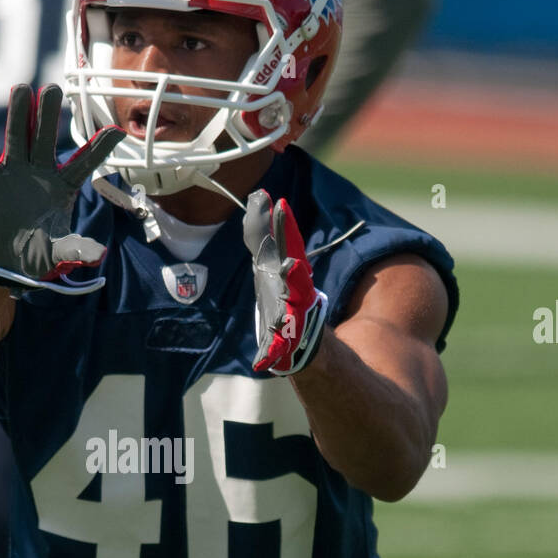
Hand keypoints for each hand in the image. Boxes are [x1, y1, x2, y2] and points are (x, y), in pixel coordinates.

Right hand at [0, 84, 123, 297]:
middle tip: (52, 89)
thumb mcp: (57, 255)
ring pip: (17, 137)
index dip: (99, 147)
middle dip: (48, 114)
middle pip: (45, 138)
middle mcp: (39, 172)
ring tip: (21, 89)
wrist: (1, 264)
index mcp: (63, 187)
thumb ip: (76, 249)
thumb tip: (98, 254)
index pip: (84, 162)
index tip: (118, 130)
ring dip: (18, 115)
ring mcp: (13, 172)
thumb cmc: (34, 256)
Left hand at [243, 190, 327, 375]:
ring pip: (290, 314)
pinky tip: (261, 363)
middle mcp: (296, 291)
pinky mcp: (282, 342)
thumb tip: (260, 194)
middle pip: (296, 279)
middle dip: (293, 271)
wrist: (297, 338)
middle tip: (291, 263)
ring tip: (281, 314)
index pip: (288, 245)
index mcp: (291, 271)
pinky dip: (269, 356)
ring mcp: (292, 317)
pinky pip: (274, 350)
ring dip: (286, 313)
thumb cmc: (280, 292)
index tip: (278, 204)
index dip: (284, 226)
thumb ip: (262, 230)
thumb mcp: (270, 261)